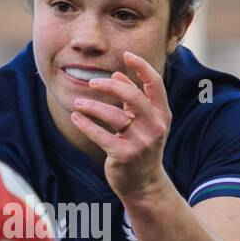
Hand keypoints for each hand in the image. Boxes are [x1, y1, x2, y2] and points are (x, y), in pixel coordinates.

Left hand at [70, 51, 170, 200]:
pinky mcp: (124, 156)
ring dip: (92, 106)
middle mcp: (154, 127)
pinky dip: (86, 124)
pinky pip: (101, 135)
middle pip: (133, 97)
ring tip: (78, 102)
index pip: (155, 84)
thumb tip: (117, 75)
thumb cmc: (142, 148)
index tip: (126, 55)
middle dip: (111, 86)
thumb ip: (133, 99)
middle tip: (93, 82)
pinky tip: (77, 117)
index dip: (142, 66)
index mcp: (162, 115)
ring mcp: (140, 143)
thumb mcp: (144, 123)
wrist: (144, 185)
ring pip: (114, 116)